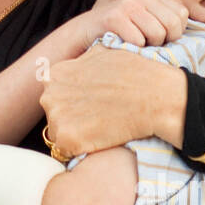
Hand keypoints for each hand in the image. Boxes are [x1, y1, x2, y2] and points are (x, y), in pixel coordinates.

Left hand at [39, 43, 187, 155]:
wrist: (154, 97)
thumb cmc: (135, 74)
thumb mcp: (102, 52)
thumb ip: (82, 61)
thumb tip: (78, 64)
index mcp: (55, 74)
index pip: (56, 94)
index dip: (75, 101)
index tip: (93, 103)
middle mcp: (49, 95)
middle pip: (55, 114)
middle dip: (73, 118)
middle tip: (99, 117)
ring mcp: (56, 117)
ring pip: (61, 133)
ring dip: (78, 135)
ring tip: (103, 127)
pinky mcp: (67, 139)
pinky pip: (68, 151)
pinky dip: (83, 149)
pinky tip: (101, 139)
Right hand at [68, 0, 189, 52]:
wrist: (84, 34)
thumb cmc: (120, 33)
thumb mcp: (145, 21)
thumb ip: (167, 19)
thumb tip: (198, 21)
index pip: (182, 16)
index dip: (175, 33)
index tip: (159, 38)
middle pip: (172, 26)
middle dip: (162, 41)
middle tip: (146, 42)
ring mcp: (127, 5)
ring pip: (156, 34)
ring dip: (146, 46)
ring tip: (134, 43)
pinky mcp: (113, 17)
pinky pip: (138, 40)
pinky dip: (132, 48)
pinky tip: (122, 43)